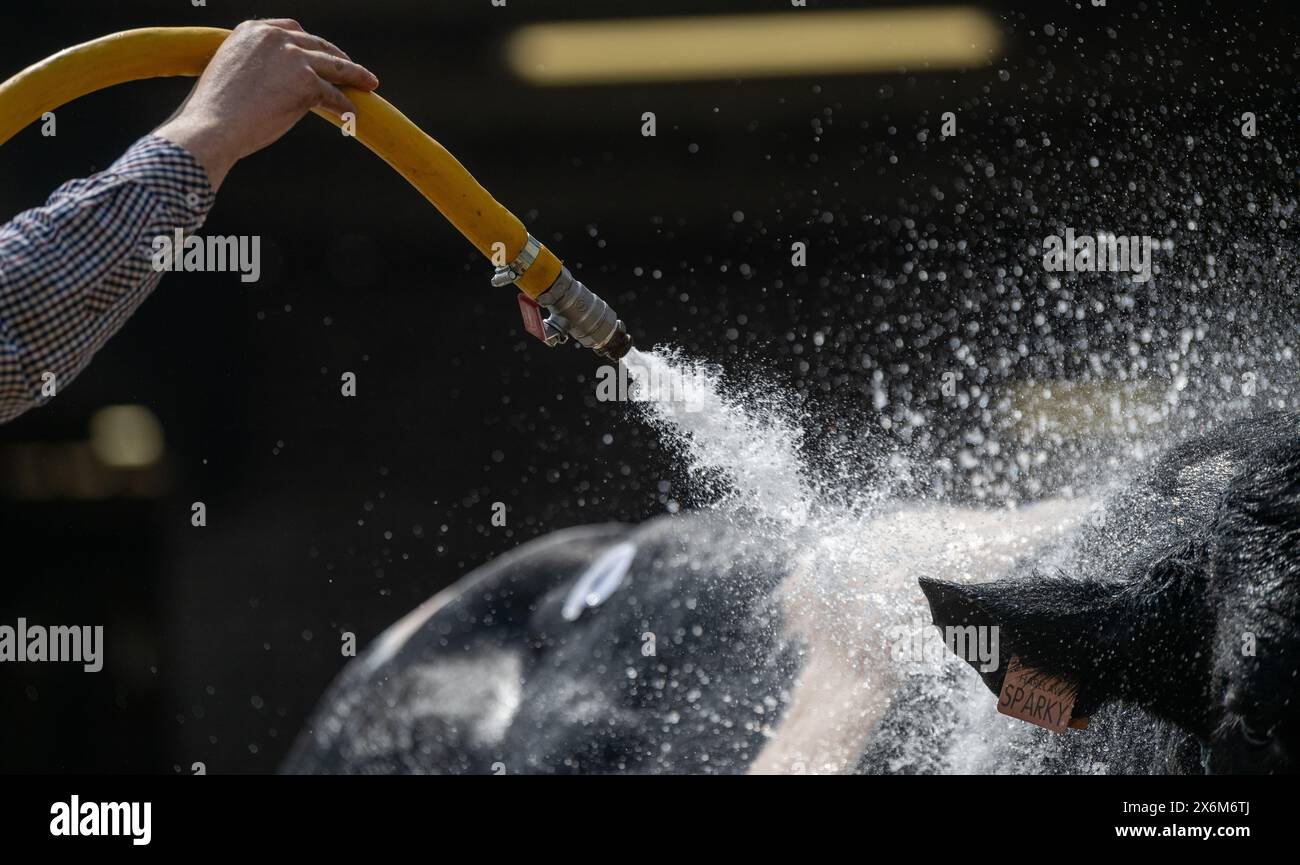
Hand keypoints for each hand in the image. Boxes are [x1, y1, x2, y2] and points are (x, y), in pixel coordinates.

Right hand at [155, 19, 378, 189]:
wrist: (212, 127)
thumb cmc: (213, 111)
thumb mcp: (228, 73)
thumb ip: (253, 67)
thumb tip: (272, 81)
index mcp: (251, 30)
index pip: (292, 29)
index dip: (311, 43)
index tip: (322, 52)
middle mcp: (274, 37)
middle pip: (318, 44)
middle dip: (338, 56)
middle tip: (353, 69)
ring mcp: (293, 57)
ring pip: (335, 65)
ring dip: (355, 74)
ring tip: (369, 84)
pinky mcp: (307, 82)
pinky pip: (334, 94)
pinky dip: (344, 104)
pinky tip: (351, 113)